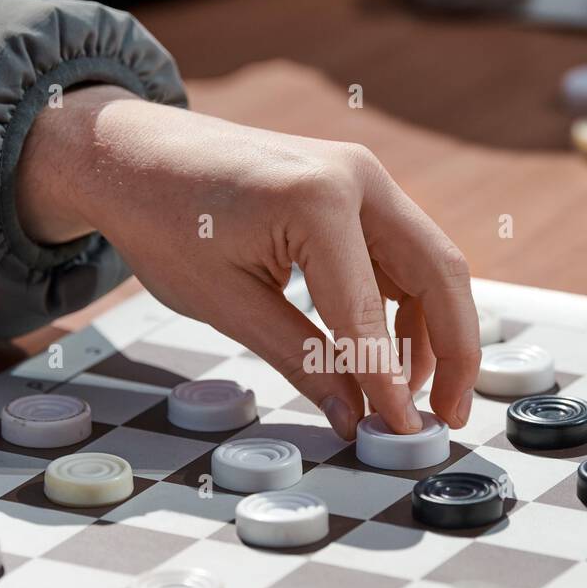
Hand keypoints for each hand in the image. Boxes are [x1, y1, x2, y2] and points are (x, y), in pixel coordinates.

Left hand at [16, 85, 479, 439]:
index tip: (405, 432)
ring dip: (433, 329)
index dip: (391, 383)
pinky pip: (399, 250)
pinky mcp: (352, 186)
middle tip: (450, 415)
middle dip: (455, 351)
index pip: (370, 314)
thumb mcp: (226, 303)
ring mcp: (360, 175)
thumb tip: (353, 416)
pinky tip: (389, 350)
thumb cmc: (163, 218)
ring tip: (415, 393)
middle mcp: (356, 176)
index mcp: (318, 201)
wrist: (131, 155)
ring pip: (428, 262)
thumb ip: (300, 360)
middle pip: (439, 272)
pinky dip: (404, 302)